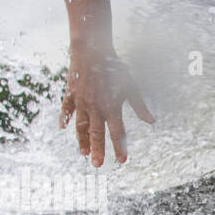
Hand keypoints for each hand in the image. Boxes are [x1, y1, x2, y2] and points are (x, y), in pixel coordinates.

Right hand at [60, 45, 153, 165]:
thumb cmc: (115, 68)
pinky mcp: (71, 93)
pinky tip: (62, 127)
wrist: (92, 50)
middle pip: (96, 133)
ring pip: (80, 126)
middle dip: (98, 150)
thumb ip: (140, 106)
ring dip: (82, 140)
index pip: (117, 132)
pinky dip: (64, 118)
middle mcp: (95, 107)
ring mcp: (81, 101)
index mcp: (111, 107)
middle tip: (98, 165)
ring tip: (84, 153)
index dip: (120, 147)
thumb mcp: (131, 86)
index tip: (122, 161)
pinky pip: (67, 108)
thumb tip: (152, 121)